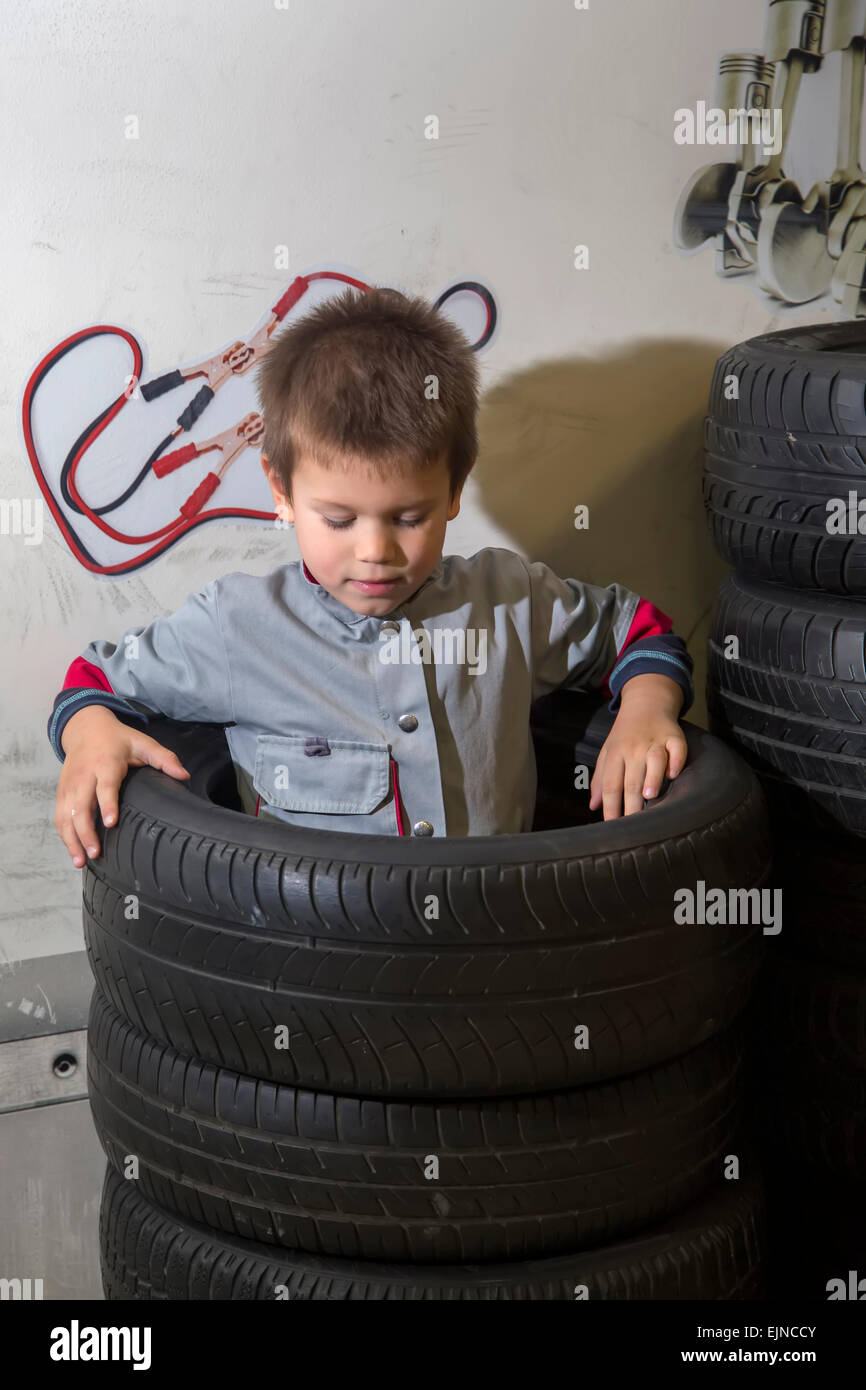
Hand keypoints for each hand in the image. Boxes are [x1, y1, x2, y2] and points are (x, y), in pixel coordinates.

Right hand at [55, 706, 189, 866]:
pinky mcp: (62, 793)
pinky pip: (59, 817)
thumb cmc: (118, 739)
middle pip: (80, 806)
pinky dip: (65, 836)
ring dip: (72, 840)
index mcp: (105, 763)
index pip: (105, 786)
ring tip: (81, 861)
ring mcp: (70, 786)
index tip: (110, 823)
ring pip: (65, 816)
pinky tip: (75, 853)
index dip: (106, 804)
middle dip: (86, 832)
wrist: (85, 728)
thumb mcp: (143, 743)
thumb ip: (164, 758)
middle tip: (97, 853)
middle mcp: (84, 776)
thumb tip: (184, 776)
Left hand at [589, 675, 687, 820]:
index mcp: (615, 754)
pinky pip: (677, 748)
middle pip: (631, 778)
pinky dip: (676, 760)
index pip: (610, 784)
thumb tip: (593, 806)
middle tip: (632, 825)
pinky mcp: (674, 736)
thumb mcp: (608, 752)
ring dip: (651, 778)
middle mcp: (633, 748)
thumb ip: (600, 779)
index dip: (610, 806)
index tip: (612, 826)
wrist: (645, 702)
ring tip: (649, 796)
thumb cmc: (625, 734)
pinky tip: (674, 774)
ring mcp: (654, 741)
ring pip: (653, 761)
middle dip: (630, 802)